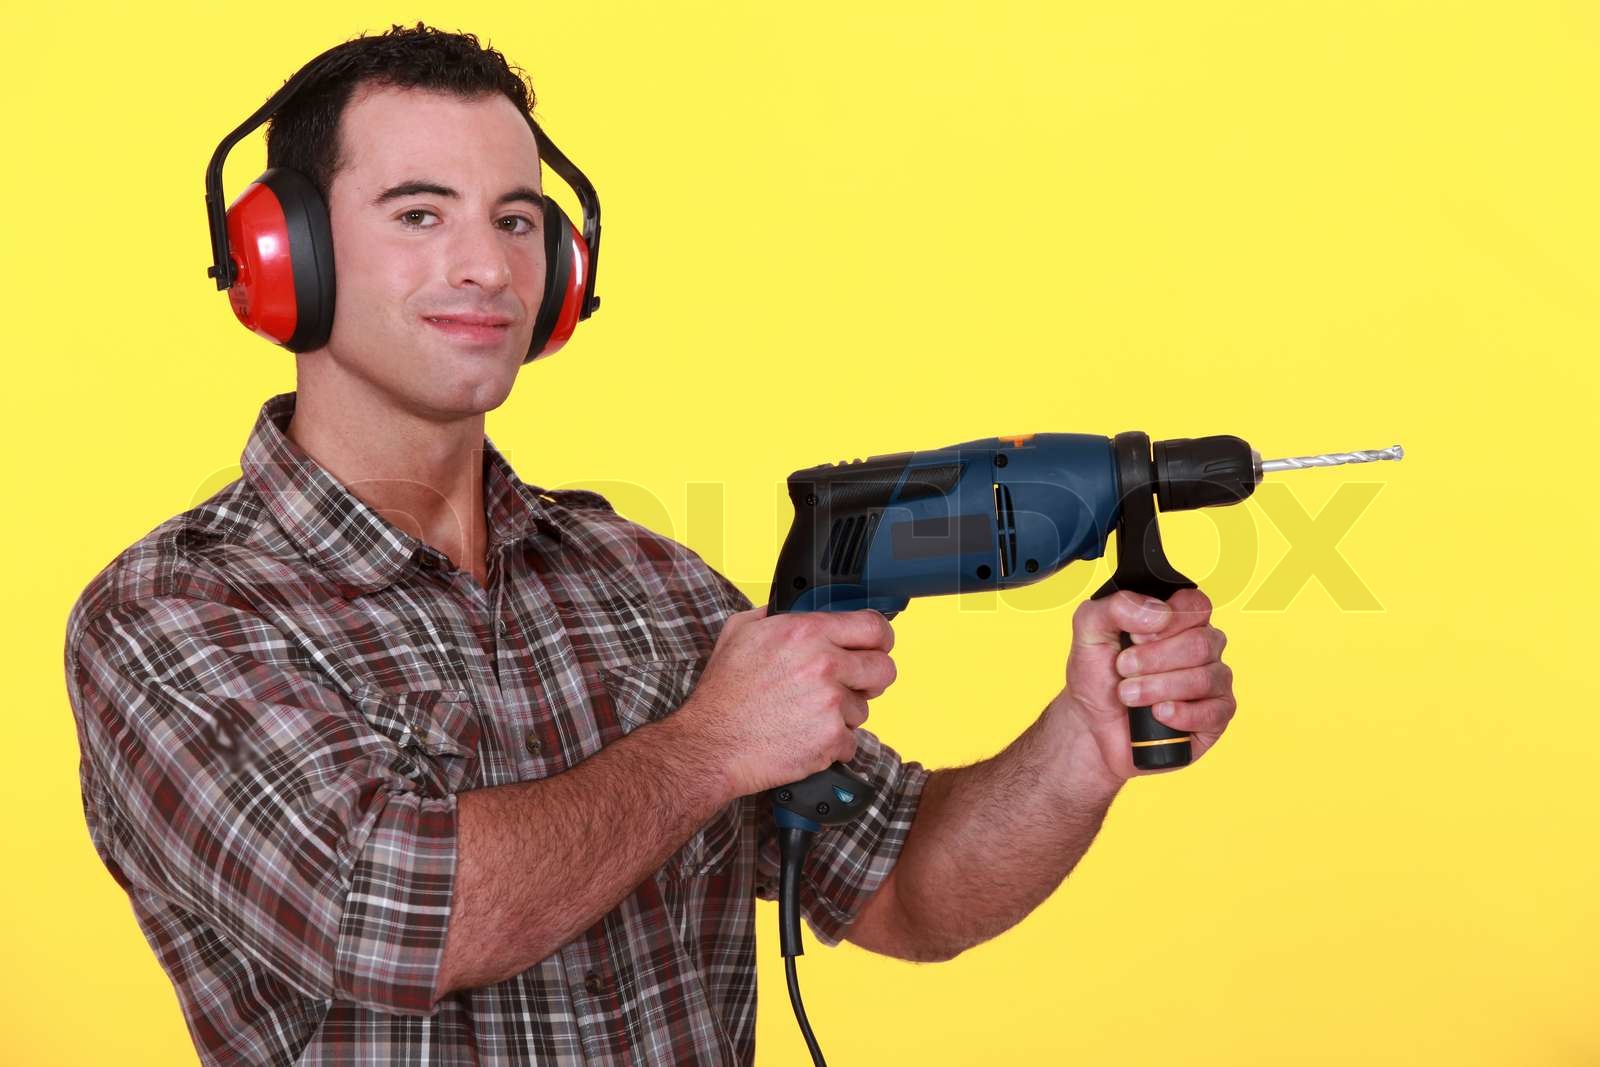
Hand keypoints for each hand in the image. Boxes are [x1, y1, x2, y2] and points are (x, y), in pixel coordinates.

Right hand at [675, 605, 897, 796]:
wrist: (712, 745)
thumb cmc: (723, 694)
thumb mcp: (740, 633)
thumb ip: (775, 614)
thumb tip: (795, 609)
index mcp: (805, 632)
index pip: (873, 626)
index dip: (879, 638)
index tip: (876, 647)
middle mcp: (823, 663)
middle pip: (884, 668)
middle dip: (870, 679)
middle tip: (850, 686)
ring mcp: (830, 703)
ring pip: (864, 708)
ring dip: (843, 714)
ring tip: (806, 715)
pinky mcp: (831, 738)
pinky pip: (852, 741)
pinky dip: (832, 744)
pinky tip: (804, 737)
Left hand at [1055, 588, 1235, 782]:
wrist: (1092, 725)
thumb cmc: (1098, 676)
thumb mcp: (1090, 631)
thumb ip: (1116, 607)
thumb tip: (1159, 612)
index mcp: (1180, 620)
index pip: (1196, 605)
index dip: (1166, 621)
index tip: (1134, 637)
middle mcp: (1204, 648)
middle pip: (1200, 643)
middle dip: (1154, 659)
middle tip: (1123, 669)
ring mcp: (1214, 682)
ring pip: (1205, 678)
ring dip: (1158, 687)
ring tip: (1129, 694)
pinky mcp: (1216, 716)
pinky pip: (1213, 712)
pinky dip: (1180, 714)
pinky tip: (1158, 713)